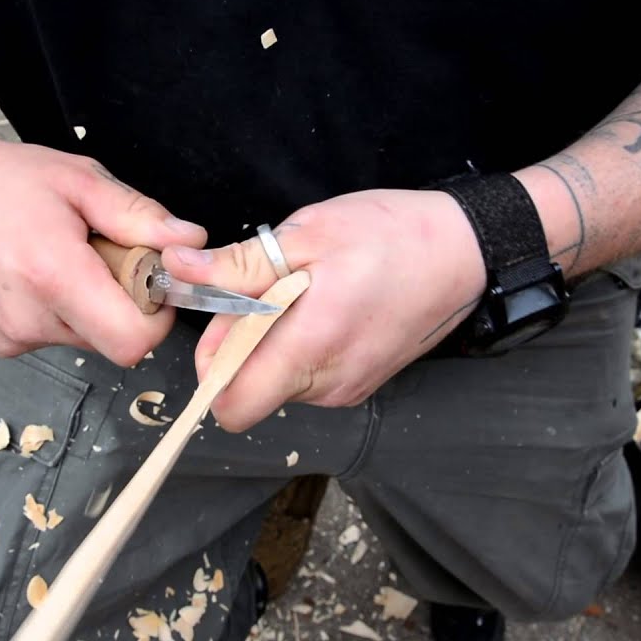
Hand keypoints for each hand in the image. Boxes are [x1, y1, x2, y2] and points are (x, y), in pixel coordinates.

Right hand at [0, 132, 206, 364]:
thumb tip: (192, 242)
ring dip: (93, 305)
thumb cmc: (6, 178)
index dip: (156, 316)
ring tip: (63, 257)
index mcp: (53, 275)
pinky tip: (39, 272)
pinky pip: (57, 336)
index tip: (148, 276)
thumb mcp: (80, 180)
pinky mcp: (0, 342)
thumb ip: (140, 215)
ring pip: (88, 339)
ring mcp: (10, 336)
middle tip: (101, 253)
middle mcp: (29, 319)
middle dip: (124, 303)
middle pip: (114, 340)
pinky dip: (63, 310)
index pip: (134, 341)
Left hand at [160, 189, 487, 431]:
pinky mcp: (358, 385)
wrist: (464, 252)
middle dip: (239, 351)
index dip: (211, 366)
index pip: (232, 406)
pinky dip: (298, 347)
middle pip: (249, 393)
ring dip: (271, 344)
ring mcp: (346, 390)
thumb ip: (237, 266)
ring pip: (277, 385)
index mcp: (310, 349)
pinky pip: (306, 378)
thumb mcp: (306, 234)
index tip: (226, 318)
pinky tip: (322, 306)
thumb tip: (177, 271)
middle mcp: (327, 385)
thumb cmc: (390, 235)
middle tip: (265, 294)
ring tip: (302, 292)